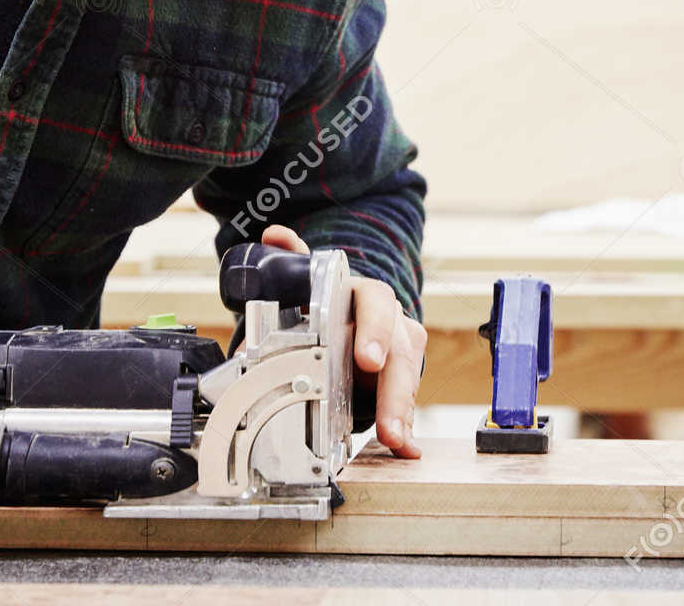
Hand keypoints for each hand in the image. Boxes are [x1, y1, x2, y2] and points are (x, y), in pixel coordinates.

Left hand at [259, 224, 425, 458]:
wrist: (348, 319)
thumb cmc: (329, 302)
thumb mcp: (307, 281)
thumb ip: (292, 259)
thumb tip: (275, 235)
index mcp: (365, 295)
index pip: (376, 305)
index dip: (374, 332)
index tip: (367, 359)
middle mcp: (390, 321)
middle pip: (400, 351)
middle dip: (395, 388)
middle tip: (388, 419)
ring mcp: (400, 352)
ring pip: (408, 379)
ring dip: (402, 412)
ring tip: (395, 440)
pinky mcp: (401, 381)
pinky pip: (408, 403)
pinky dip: (408, 427)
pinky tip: (407, 448)